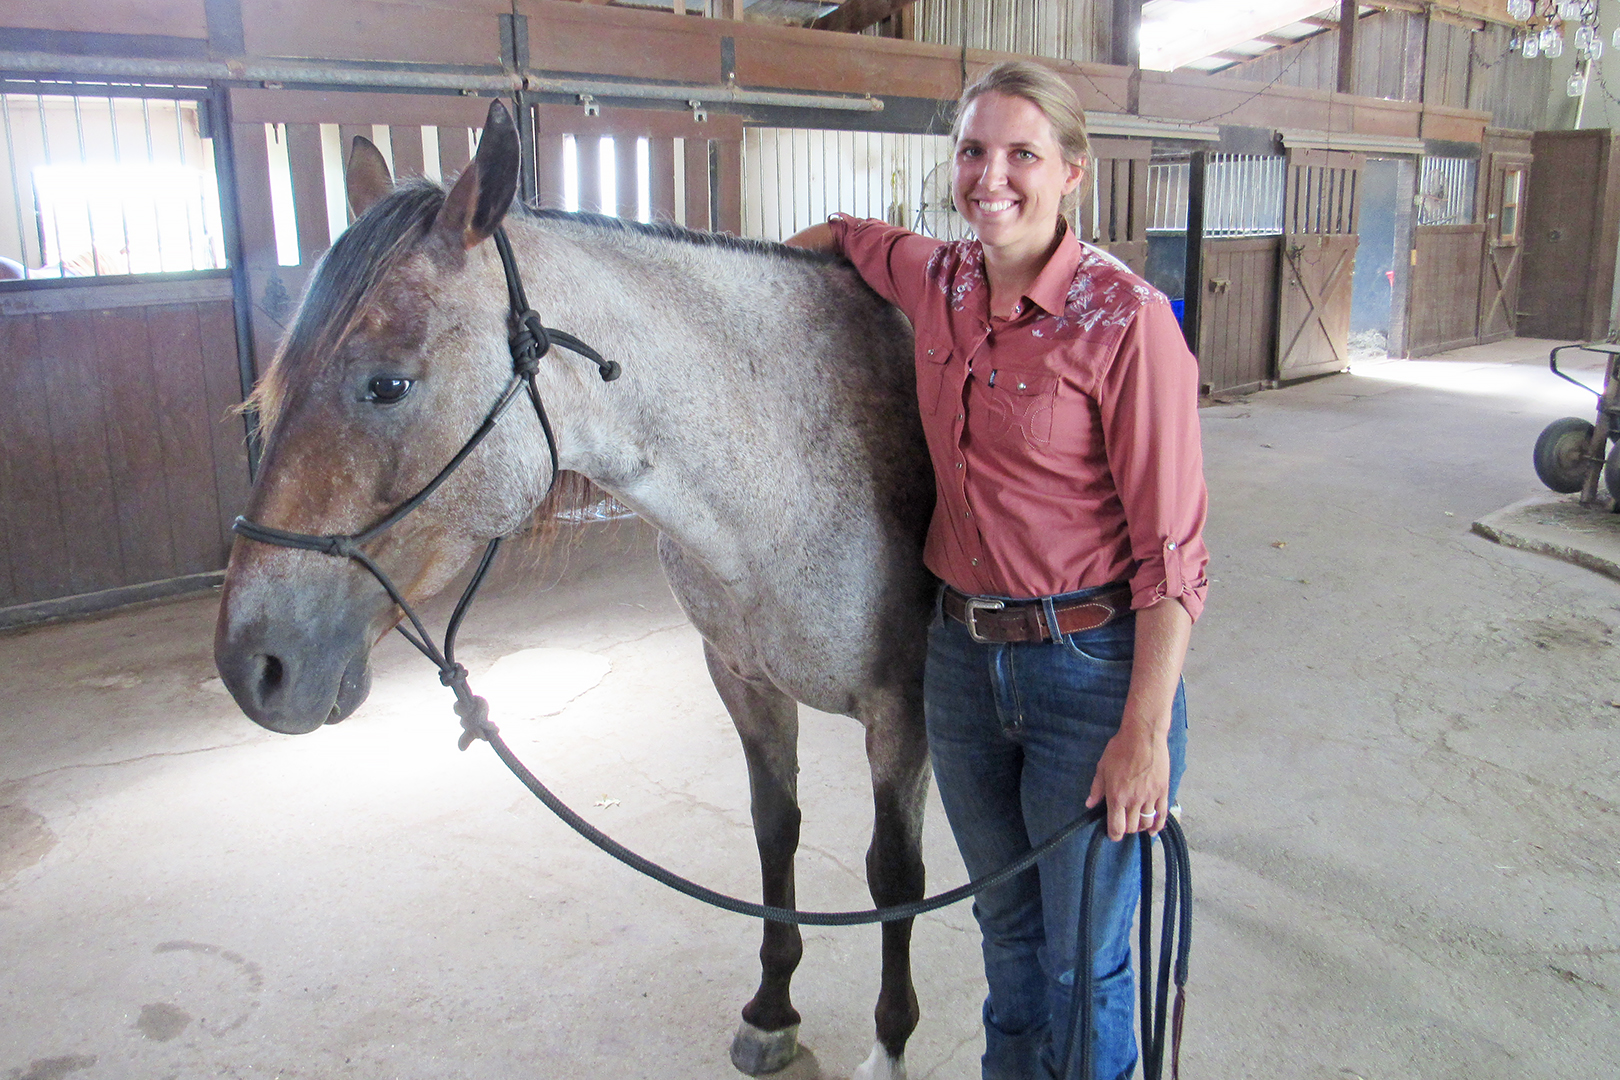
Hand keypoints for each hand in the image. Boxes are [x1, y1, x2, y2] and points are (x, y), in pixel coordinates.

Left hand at [1084, 724, 1170, 841]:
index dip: (1114, 835)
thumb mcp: (1102, 767)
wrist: (1143, 736)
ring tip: (1136, 823)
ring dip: (1140, 826)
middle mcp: (1133, 800)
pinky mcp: (1163, 792)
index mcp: (1116, 796)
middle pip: (1131, 827)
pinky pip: (1162, 815)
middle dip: (1126, 829)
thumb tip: (1089, 804)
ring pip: (1146, 822)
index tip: (1113, 834)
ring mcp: (1150, 797)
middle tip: (1124, 823)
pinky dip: (1158, 826)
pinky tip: (1153, 830)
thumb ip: (1096, 788)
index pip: (1116, 826)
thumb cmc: (1119, 749)